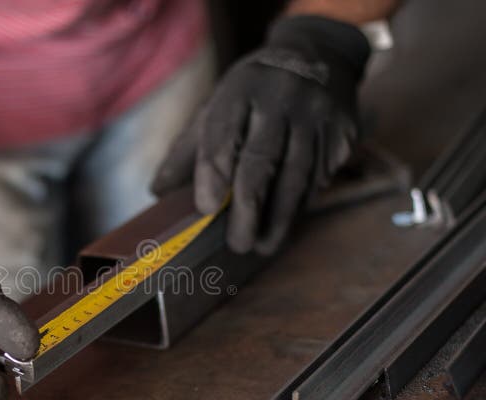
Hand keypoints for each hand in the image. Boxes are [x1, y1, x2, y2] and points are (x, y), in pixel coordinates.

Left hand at [153, 16, 370, 254]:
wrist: (320, 54)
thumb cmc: (254, 92)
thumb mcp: (217, 106)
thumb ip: (188, 150)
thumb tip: (157, 192)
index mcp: (240, 90)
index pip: (221, 136)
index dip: (212, 174)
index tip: (204, 209)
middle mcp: (280, 98)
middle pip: (261, 159)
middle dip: (248, 207)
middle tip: (238, 243)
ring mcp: (316, 115)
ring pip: (297, 174)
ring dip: (279, 217)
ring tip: (263, 246)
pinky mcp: (342, 131)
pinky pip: (321, 177)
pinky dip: (301, 205)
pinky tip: (286, 225)